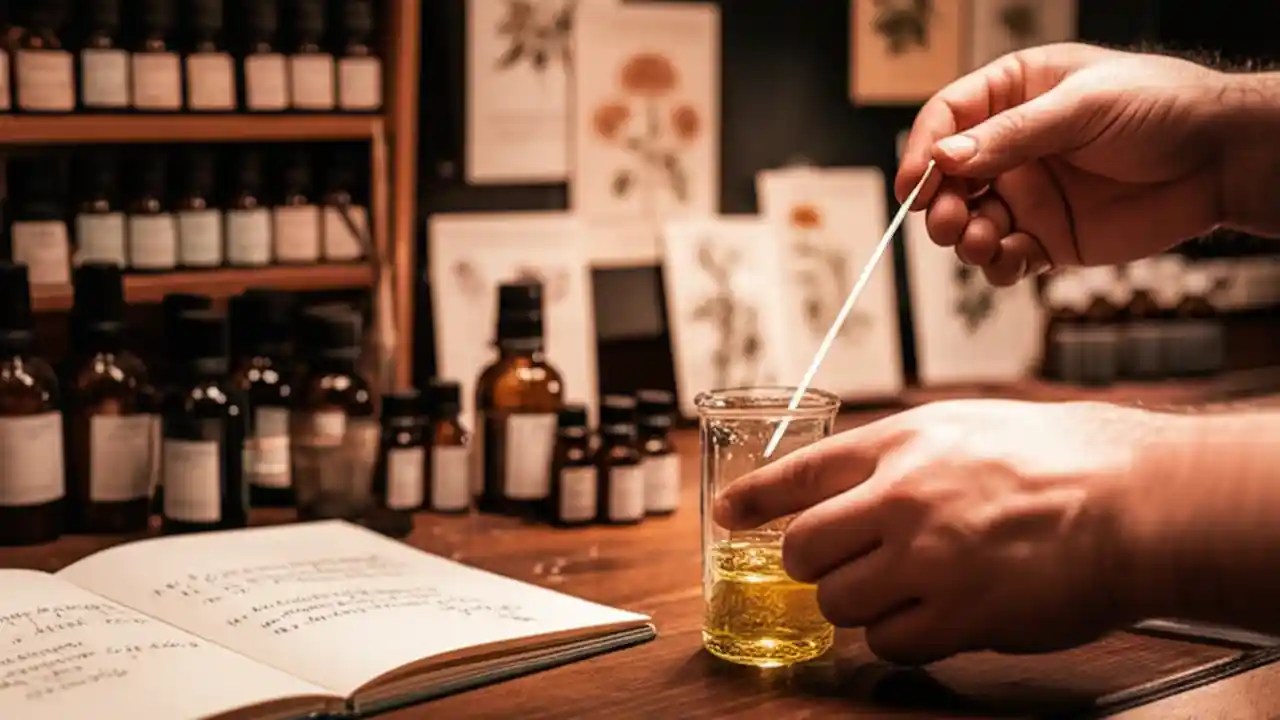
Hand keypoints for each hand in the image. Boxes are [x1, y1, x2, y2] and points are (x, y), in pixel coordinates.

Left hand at [714, 400, 1166, 664]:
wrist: (1134, 502)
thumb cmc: (1060, 458)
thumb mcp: (965, 424)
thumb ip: (898, 454)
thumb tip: (847, 484)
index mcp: (900, 444)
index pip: (798, 473)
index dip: (754, 499)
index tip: (728, 516)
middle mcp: (901, 498)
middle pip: (803, 549)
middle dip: (812, 564)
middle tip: (839, 566)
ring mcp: (927, 559)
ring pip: (837, 602)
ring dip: (857, 603)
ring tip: (902, 588)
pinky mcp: (958, 615)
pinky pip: (889, 642)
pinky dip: (900, 636)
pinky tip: (933, 616)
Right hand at [897, 43, 1234, 285]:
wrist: (1222, 159)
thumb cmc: (1160, 108)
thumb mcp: (1081, 108)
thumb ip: (1011, 136)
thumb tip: (945, 158)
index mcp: (1015, 94)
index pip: (949, 118)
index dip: (925, 150)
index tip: (915, 184)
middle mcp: (1013, 146)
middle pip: (949, 179)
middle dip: (940, 204)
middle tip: (948, 221)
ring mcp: (1030, 194)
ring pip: (971, 223)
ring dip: (966, 238)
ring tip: (983, 242)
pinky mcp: (1050, 237)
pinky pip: (1006, 257)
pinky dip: (998, 265)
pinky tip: (1009, 259)